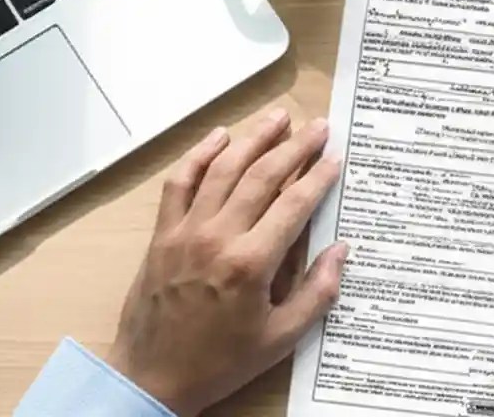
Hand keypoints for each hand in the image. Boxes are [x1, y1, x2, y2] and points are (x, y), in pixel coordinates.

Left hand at [107, 109, 347, 414]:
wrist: (152, 377)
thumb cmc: (219, 363)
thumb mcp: (280, 339)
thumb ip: (316, 293)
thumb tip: (340, 250)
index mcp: (251, 264)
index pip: (294, 204)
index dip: (318, 176)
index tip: (335, 157)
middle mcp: (218, 238)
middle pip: (262, 176)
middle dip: (294, 147)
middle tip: (318, 126)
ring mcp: (186, 231)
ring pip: (223, 169)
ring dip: (253, 138)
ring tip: (278, 117)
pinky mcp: (163, 234)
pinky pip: (181, 182)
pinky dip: (200, 155)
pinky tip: (220, 137)